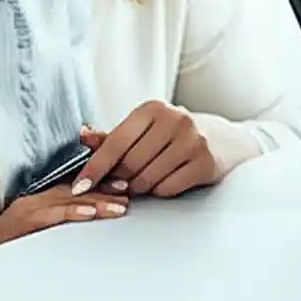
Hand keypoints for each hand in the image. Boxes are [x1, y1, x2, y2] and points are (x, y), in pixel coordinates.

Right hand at [0, 183, 127, 256]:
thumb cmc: (2, 243)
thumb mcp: (31, 226)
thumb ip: (53, 217)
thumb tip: (83, 216)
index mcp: (40, 198)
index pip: (75, 186)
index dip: (100, 183)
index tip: (124, 183)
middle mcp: (37, 198)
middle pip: (77, 189)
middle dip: (106, 189)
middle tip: (130, 190)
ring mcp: (30, 207)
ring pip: (71, 200)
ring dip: (99, 201)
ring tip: (121, 205)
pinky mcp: (25, 220)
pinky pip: (54, 214)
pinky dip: (75, 211)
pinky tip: (92, 211)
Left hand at [72, 101, 223, 197]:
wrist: (221, 138)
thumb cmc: (173, 134)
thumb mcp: (143, 129)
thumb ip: (112, 136)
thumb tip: (82, 136)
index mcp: (153, 109)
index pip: (116, 142)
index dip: (95, 167)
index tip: (80, 186)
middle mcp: (174, 120)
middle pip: (130, 164)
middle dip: (119, 180)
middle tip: (119, 184)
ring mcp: (192, 141)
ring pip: (148, 179)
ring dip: (140, 187)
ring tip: (144, 181)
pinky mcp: (205, 162)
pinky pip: (168, 188)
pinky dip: (160, 191)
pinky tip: (165, 180)